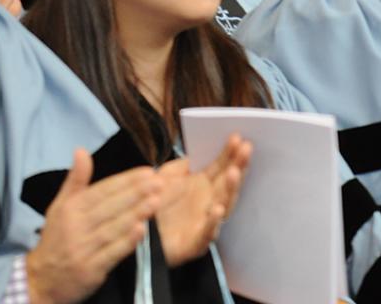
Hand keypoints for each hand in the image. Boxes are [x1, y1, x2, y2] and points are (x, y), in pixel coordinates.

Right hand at [26, 150, 161, 303]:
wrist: (41, 279)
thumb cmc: (56, 238)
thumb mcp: (60, 207)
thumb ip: (75, 180)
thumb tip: (81, 151)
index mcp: (70, 209)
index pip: (101, 191)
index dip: (125, 181)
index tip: (147, 171)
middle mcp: (75, 228)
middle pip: (109, 207)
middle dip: (136, 194)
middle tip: (159, 183)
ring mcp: (83, 249)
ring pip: (113, 228)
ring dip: (135, 214)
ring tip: (156, 201)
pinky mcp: (90, 269)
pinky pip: (111, 253)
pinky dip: (126, 242)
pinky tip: (142, 230)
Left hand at [155, 134, 252, 266]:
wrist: (134, 234)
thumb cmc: (150, 206)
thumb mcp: (163, 177)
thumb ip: (181, 166)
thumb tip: (198, 154)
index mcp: (201, 185)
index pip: (220, 166)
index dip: (229, 153)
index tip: (237, 138)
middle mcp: (207, 202)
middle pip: (227, 182)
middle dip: (238, 165)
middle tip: (246, 149)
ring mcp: (204, 221)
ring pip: (223, 204)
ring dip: (230, 189)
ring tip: (234, 173)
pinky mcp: (195, 242)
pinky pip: (206, 232)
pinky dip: (213, 222)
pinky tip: (217, 209)